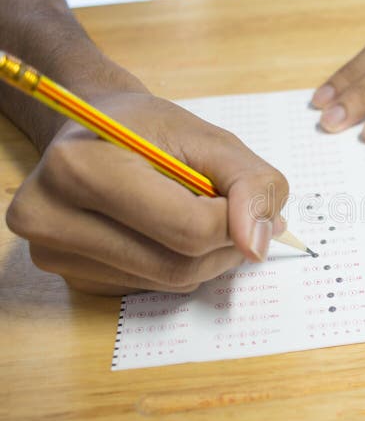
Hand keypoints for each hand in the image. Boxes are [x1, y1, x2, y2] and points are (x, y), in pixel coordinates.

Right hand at [5, 91, 288, 294]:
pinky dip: (179, 264)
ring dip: (206, 257)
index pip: (189, 228)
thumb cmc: (151, 131)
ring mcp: (54, 255)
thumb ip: (252, 184)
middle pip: (179, 265)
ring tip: (197, 213)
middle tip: (233, 213)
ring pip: (170, 283)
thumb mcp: (212, 139)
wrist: (95, 133)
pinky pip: (154, 288)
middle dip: (225, 245)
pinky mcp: (71, 278)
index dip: (236, 220)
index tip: (244, 200)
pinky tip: (165, 230)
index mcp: (80, 169)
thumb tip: (259, 246)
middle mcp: (50, 218)